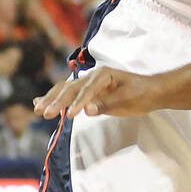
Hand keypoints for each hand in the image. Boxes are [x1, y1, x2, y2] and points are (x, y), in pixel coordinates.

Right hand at [34, 66, 164, 119]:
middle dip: (58, 102)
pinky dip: (55, 99)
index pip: (87, 90)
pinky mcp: (88, 93)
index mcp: (103, 75)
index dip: (78, 103)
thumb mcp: (128, 99)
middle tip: (45, 113)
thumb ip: (107, 104)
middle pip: (71, 88)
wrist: (151, 92)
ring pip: (65, 90)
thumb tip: (87, 110)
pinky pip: (68, 95)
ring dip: (52, 100)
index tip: (71, 116)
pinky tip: (40, 102)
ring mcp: (89, 84)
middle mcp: (93, 77)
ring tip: (38, 109)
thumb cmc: (142, 94)